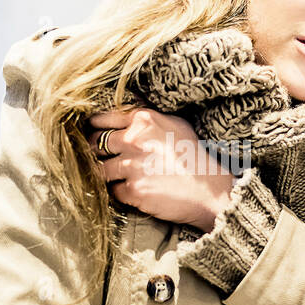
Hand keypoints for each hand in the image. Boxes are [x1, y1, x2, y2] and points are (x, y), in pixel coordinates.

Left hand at [87, 106, 234, 231]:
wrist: (210, 190)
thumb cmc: (194, 156)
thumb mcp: (175, 124)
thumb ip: (148, 118)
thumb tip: (124, 111)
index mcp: (143, 120)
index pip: (102, 119)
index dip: (95, 128)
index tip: (94, 135)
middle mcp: (135, 139)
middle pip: (95, 143)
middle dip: (97, 152)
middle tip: (106, 158)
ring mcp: (133, 165)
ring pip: (100, 169)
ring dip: (109, 174)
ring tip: (125, 177)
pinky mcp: (134, 190)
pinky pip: (114, 191)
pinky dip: (122, 193)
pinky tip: (137, 191)